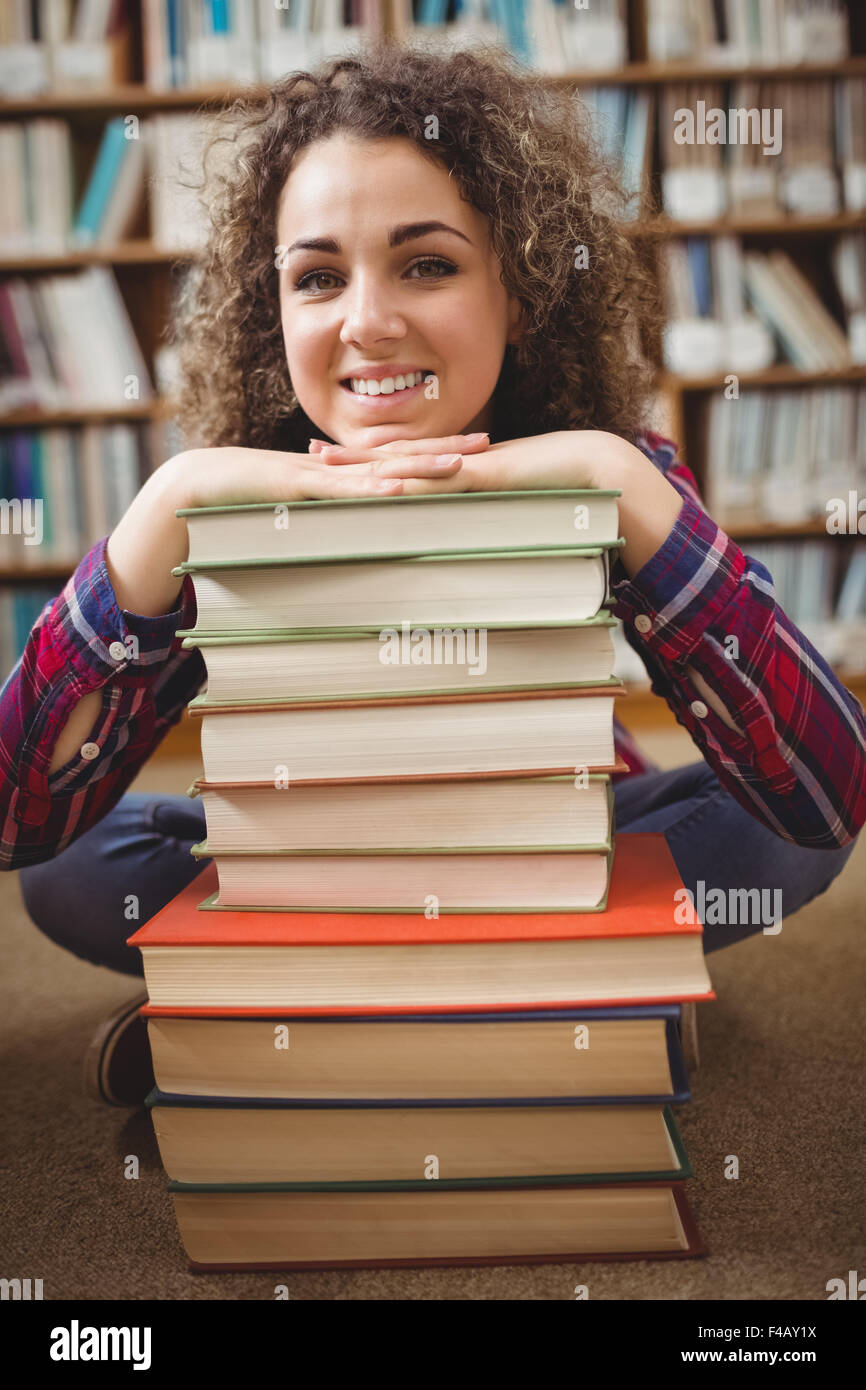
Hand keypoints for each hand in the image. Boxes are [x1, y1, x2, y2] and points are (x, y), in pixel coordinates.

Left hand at [312, 429, 636, 492]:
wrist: (594, 465)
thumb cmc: (558, 483)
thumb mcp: (509, 497)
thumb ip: (485, 505)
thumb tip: (467, 523)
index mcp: (460, 463)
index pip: (406, 459)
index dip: (369, 459)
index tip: (335, 458)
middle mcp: (458, 459)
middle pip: (396, 456)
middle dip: (354, 457)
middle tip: (311, 453)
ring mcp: (470, 464)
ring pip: (410, 464)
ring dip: (369, 466)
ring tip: (329, 467)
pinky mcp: (486, 473)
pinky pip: (443, 479)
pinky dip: (413, 482)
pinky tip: (384, 487)